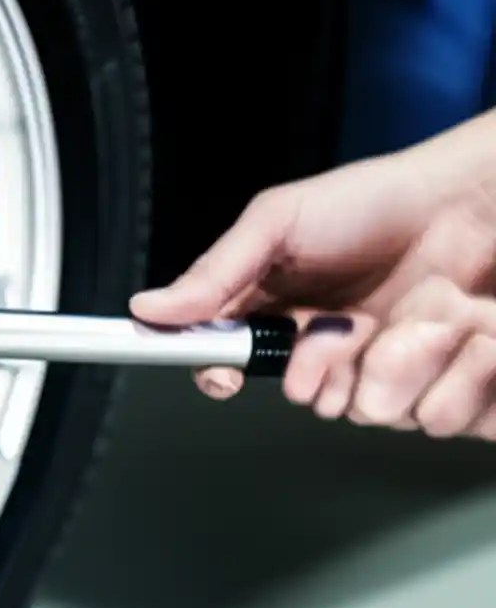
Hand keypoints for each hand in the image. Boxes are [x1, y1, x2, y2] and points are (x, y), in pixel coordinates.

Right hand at [129, 109, 495, 425]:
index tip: (223, 374)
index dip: (215, 368)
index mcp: (262, 300)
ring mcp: (359, 360)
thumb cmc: (368, 201)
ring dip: (360, 366)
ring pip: (338, 402)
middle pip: (281, 386)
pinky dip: (407, 372)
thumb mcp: (275, 222)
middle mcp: (306, 337)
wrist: (460, 206)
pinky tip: (416, 331)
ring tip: (383, 320)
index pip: (219, 352)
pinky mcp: (410, 376)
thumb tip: (148, 308)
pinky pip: (395, 405)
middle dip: (302, 365)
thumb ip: (213, 272)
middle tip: (326, 328)